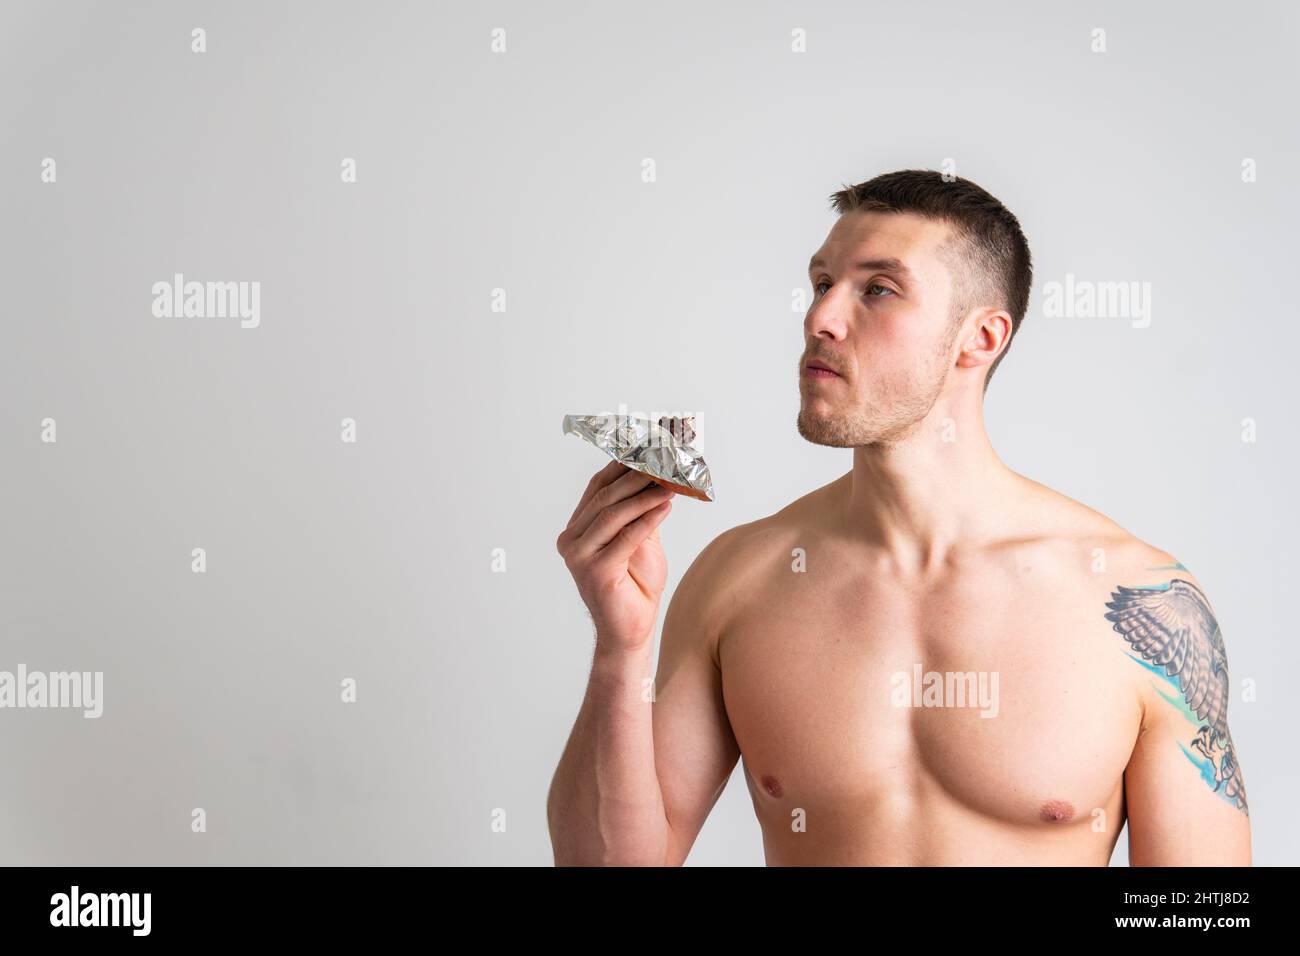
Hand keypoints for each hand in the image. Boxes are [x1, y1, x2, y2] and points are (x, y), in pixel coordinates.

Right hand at [556, 461, 675, 650]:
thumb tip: (656, 475)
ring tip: (670, 482)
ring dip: (645, 496)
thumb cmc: (634, 585)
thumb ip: (639, 510)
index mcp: (577, 529)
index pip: (597, 488)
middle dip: (636, 477)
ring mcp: (579, 557)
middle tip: (663, 462)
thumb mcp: (638, 539)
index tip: (648, 450)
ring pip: (614, 515)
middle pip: (605, 498)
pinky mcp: (595, 572)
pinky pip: (626, 538)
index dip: (622, 466)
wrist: (631, 629)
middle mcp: (571, 541)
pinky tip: (666, 506)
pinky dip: (648, 520)